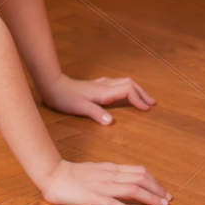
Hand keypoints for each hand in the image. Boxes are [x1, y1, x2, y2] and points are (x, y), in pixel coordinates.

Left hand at [41, 74, 155, 125]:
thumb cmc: (65, 98)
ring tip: (143, 99)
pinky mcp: (96, 85)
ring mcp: (100, 84)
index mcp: (104, 91)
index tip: (146, 109)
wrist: (52, 85)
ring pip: (123, 82)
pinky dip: (126, 88)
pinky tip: (124, 94)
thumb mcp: (80, 108)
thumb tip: (111, 121)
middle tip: (152, 104)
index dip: (138, 99)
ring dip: (136, 90)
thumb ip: (96, 113)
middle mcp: (104, 85)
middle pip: (129, 84)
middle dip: (142, 93)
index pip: (127, 90)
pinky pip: (116, 84)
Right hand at [41, 157, 170, 204]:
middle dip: (157, 189)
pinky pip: (113, 204)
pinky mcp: (93, 198)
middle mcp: (110, 175)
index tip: (164, 192)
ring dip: (150, 198)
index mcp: (110, 168)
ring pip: (132, 189)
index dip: (154, 181)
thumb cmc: (72, 174)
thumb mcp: (96, 170)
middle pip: (140, 178)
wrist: (52, 174)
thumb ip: (111, 174)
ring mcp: (102, 186)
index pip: (138, 171)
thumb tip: (127, 180)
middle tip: (168, 200)